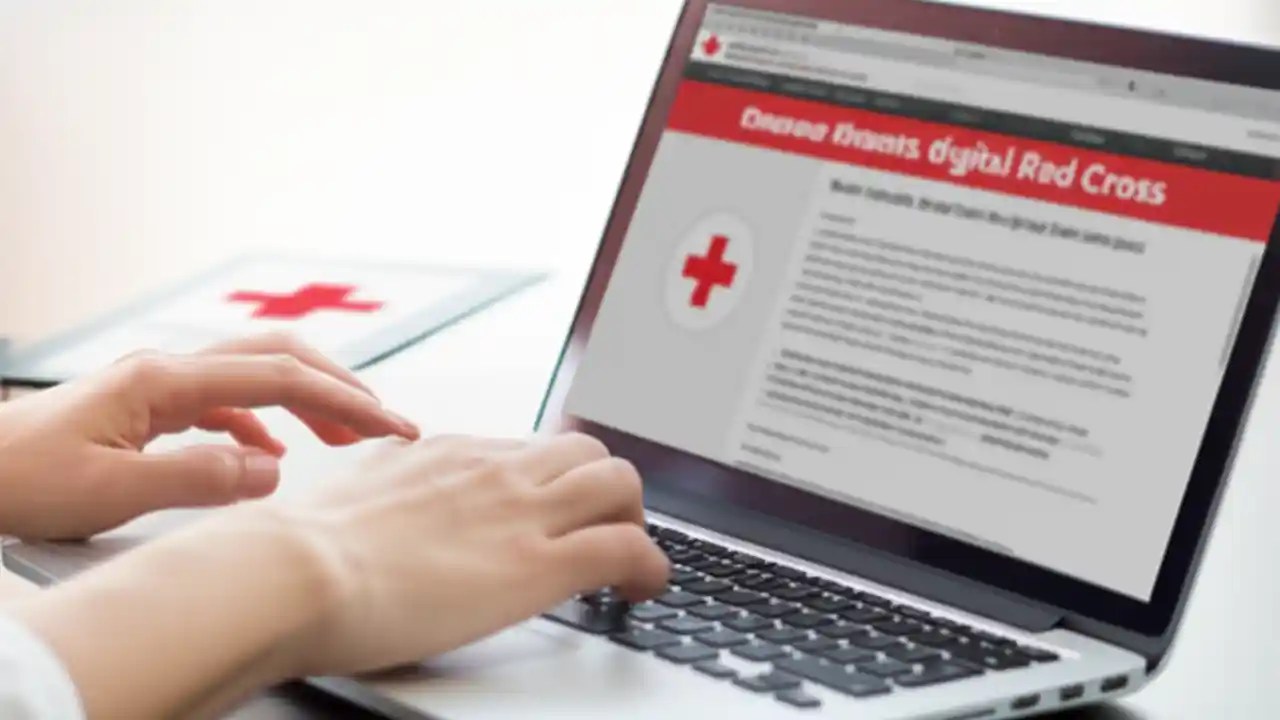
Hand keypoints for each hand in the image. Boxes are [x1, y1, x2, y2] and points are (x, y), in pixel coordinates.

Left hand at [0, 333, 418, 539]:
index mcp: (164, 380)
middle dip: (340, 385)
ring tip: (346, 434)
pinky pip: (226, 403)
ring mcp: (158, 385)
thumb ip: (197, 477)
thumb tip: (274, 468)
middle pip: (278, 357)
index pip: (280, 379)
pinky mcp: (148, 407)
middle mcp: (167, 371)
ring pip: (256, 375)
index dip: (345, 401)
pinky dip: (266, 422)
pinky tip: (274, 452)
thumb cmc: (16, 479)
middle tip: (385, 422)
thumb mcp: (109, 491)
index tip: (391, 426)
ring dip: (309, 399)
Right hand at [270, 432, 668, 675]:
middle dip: (605, 491)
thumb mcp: (352, 493)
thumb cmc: (301, 547)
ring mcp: (522, 511)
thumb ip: (386, 488)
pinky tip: (642, 590)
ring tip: (627, 561)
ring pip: (620, 483)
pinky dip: (649, 568)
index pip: (529, 450)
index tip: (553, 509)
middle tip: (601, 531)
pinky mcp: (539, 563)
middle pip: (588, 451)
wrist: (293, 572)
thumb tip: (386, 496)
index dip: (553, 482)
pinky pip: (627, 549)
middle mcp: (495, 469)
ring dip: (633, 520)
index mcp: (450, 454)